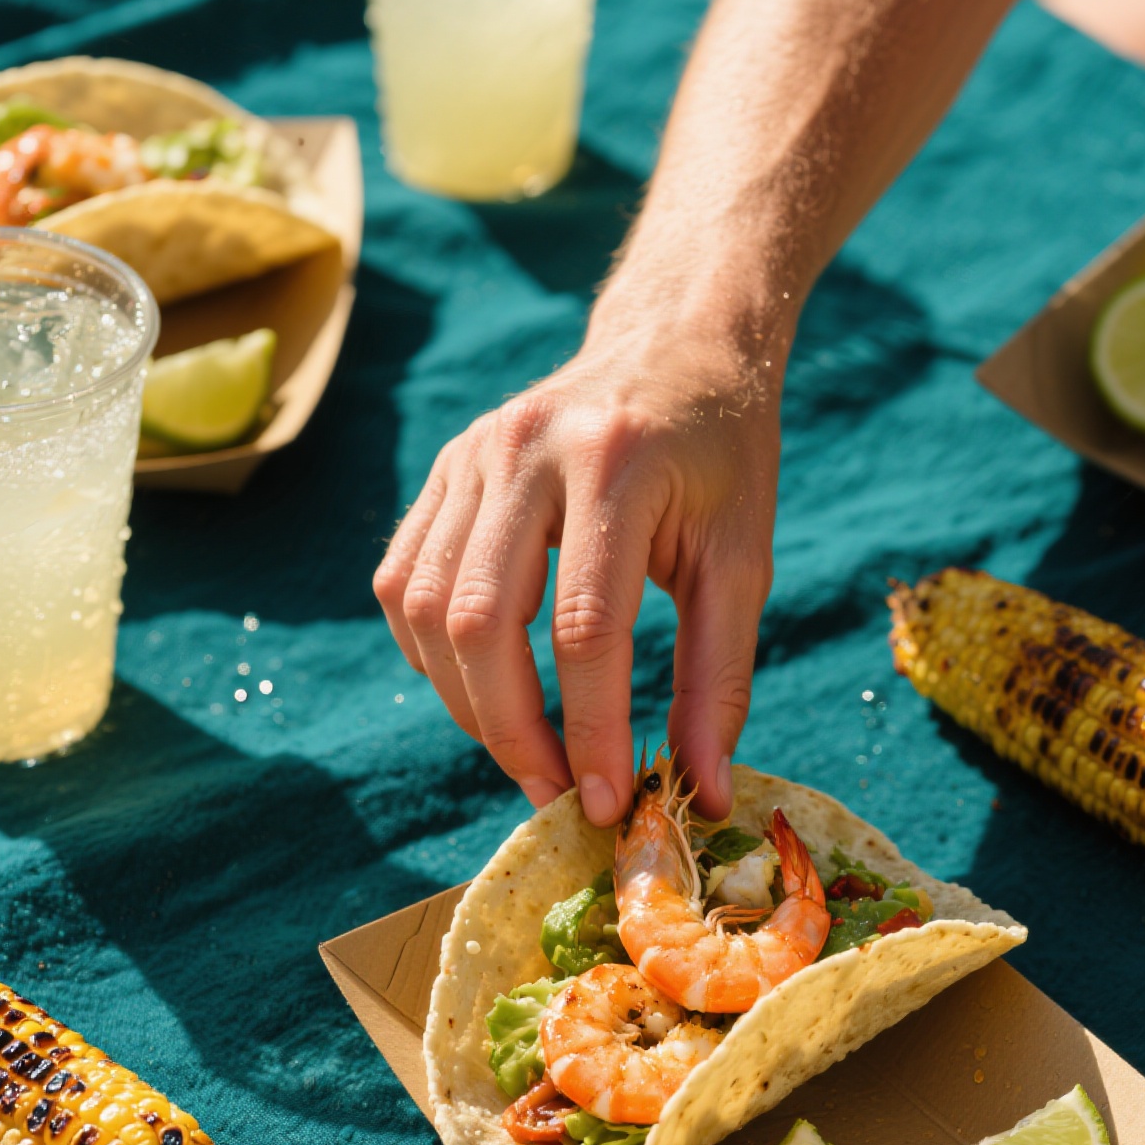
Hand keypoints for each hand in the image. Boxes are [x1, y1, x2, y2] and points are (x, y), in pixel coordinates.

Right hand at [374, 311, 780, 824]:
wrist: (676, 341)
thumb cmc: (722, 457)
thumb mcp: (742, 560)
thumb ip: (720, 678)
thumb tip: (702, 793)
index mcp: (616, 464)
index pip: (584, 628)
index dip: (590, 730)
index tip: (608, 803)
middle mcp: (526, 449)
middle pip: (480, 622)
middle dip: (510, 730)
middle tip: (553, 795)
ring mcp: (471, 452)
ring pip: (423, 608)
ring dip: (465, 703)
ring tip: (524, 753)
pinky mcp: (444, 467)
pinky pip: (402, 581)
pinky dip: (431, 655)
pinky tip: (483, 690)